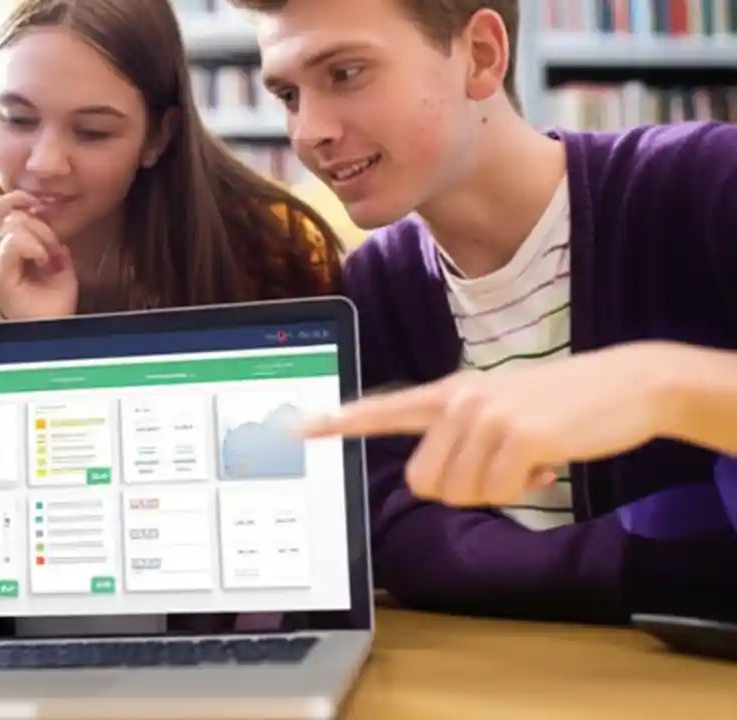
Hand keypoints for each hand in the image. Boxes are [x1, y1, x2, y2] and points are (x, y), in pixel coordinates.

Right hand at [0, 190, 78, 319]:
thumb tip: (48, 221)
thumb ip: (51, 240)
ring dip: (39, 236)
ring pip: (12, 225)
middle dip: (38, 222)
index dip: (21, 200)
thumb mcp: (60, 263)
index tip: (40, 208)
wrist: (50, 328)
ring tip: (48, 258)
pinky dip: (33, 247)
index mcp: (5, 245)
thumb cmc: (53, 302)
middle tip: (51, 248)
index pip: (2, 208)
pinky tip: (43, 261)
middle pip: (5, 211)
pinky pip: (12, 245)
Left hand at [303, 343, 675, 506]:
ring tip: (528, 456)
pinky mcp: (517, 434)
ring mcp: (486, 415)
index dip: (338, 424)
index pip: (381, 410)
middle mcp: (458, 400)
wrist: (626, 384)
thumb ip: (457, 435)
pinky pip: (497, 492)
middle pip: (423, 482)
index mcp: (448, 394)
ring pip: (459, 492)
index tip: (298, 430)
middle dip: (460, 489)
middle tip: (501, 467)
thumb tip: (433, 482)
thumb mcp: (498, 408)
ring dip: (497, 489)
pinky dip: (524, 489)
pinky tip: (547, 461)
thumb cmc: (559, 405)